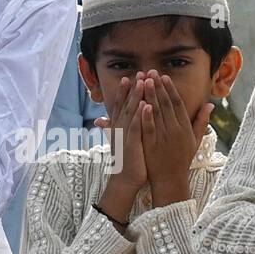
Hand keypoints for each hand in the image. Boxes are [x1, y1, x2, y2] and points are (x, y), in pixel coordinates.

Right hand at [95, 75, 147, 228]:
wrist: (124, 181)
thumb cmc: (128, 161)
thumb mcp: (122, 142)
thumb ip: (118, 128)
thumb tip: (110, 120)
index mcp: (120, 128)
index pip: (121, 105)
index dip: (125, 90)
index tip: (131, 76)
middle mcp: (120, 129)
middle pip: (125, 104)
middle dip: (132, 88)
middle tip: (139, 72)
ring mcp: (125, 136)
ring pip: (130, 112)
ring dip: (136, 96)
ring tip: (142, 81)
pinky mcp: (131, 145)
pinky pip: (136, 127)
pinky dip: (140, 116)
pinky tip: (144, 104)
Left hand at [139, 71, 211, 205]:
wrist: (171, 180)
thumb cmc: (182, 159)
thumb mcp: (195, 140)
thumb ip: (201, 121)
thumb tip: (210, 104)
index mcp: (184, 127)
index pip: (177, 104)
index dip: (170, 89)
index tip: (164, 77)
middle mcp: (175, 130)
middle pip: (166, 104)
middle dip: (158, 87)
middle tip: (151, 72)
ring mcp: (163, 137)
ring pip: (157, 113)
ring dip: (151, 96)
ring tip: (144, 81)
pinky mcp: (152, 145)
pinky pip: (149, 128)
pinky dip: (146, 116)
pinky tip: (141, 104)